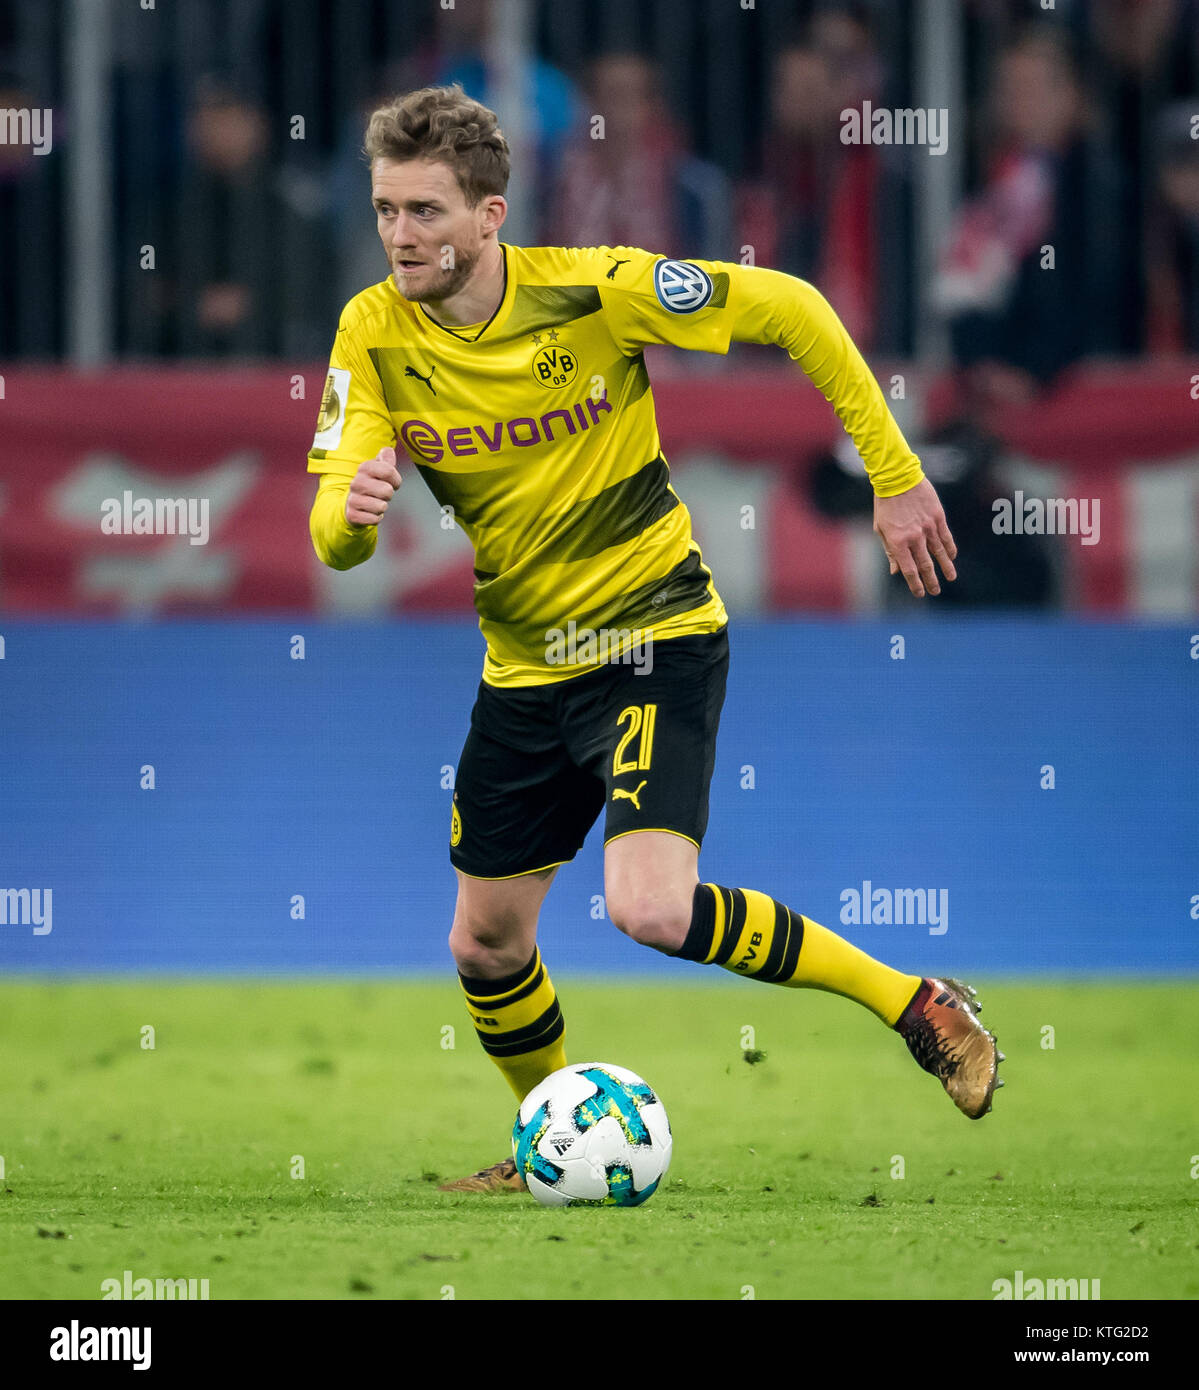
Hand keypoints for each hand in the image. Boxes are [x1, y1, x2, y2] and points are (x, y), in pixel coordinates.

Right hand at [345, 446, 401, 526]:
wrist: (352, 504)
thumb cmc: (371, 484)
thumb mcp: (378, 469)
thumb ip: (386, 459)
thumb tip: (388, 451)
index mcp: (364, 468)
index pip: (389, 470)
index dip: (396, 480)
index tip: (393, 483)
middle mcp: (356, 482)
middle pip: (387, 490)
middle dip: (389, 495)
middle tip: (381, 494)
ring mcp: (353, 499)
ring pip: (381, 506)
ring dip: (382, 507)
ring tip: (375, 503)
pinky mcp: (352, 515)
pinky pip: (374, 519)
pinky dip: (376, 518)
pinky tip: (369, 513)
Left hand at [873, 477, 956, 597]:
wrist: (897, 478)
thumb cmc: (885, 504)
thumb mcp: (880, 529)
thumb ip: (889, 550)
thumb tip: (895, 571)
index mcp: (897, 542)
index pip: (909, 569)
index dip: (915, 584)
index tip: (920, 593)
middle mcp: (914, 537)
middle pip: (925, 565)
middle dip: (931, 581)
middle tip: (935, 591)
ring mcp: (928, 528)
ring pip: (940, 553)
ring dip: (946, 567)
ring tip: (950, 578)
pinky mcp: (938, 517)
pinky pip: (946, 537)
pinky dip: (950, 549)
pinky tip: (952, 557)